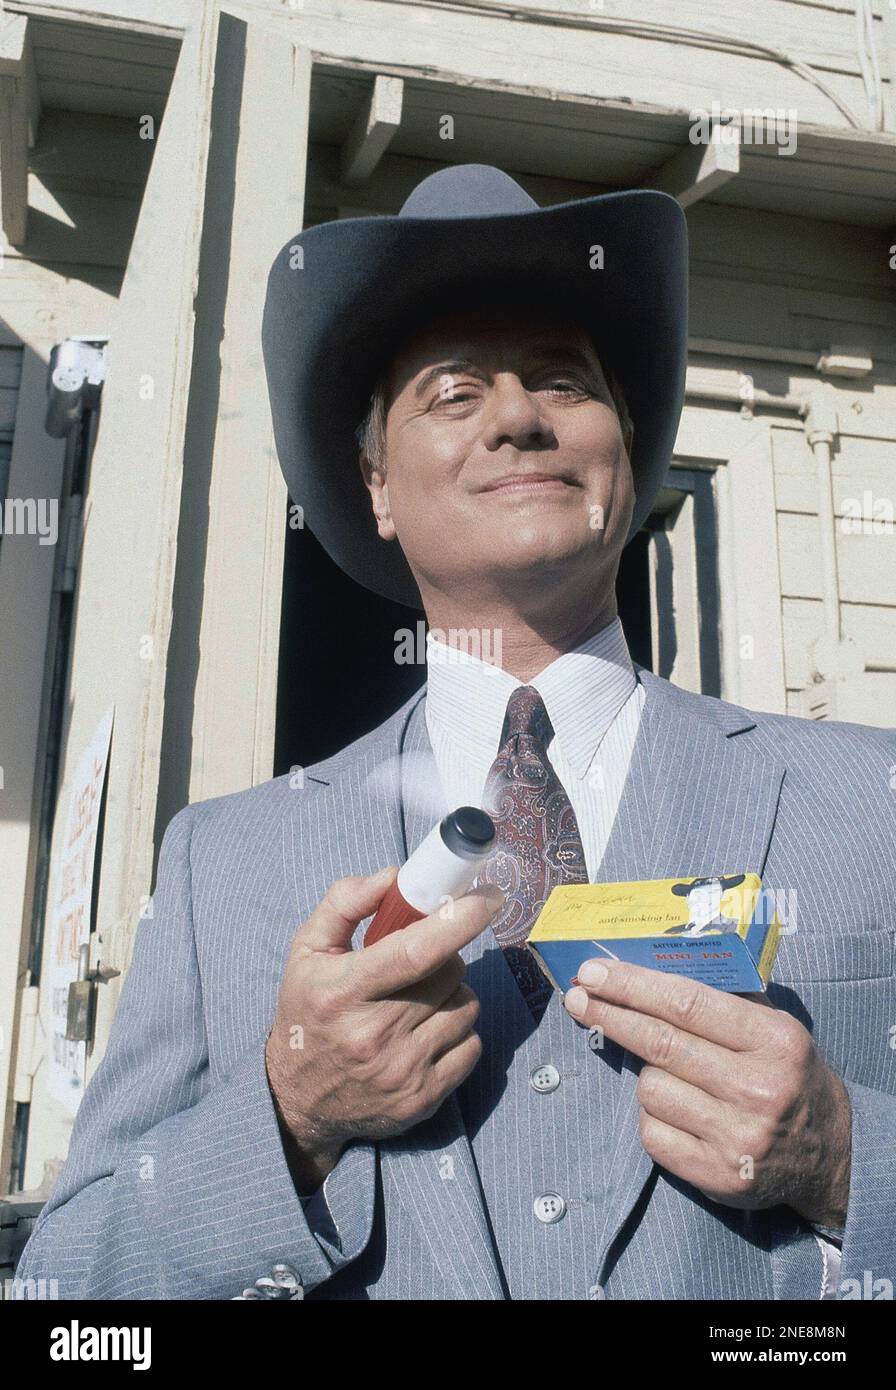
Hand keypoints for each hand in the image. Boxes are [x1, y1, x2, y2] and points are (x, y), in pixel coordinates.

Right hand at [265, 867, 502, 1185]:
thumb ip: (345, 902)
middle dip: (445, 956)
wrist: (297, 1100)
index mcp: (344, 991)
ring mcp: (402, 1070)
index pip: (416, 951)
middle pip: (450, 973)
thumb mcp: (307, 950)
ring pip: (467, 1007)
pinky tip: (426, 1033)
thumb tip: (395, 876)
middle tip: (420, 963)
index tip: (488, 897)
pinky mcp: (424, 1098)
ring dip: (452, 995)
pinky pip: (472, 1046)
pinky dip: (457, 1032)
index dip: (459, 920)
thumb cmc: (307, 1011)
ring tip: (419, 1001)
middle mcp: (374, 1034)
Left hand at [563, 960, 851, 1227]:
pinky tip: (679, 1114)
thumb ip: (724, 999)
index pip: (688, 1003)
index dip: (633, 985)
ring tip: (676, 1077)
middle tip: (578, 997)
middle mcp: (758, 1088)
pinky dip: (654, 1117)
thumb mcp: (776, 1028)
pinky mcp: (717, 1175)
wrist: (830, 1155)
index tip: (595, 971)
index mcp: (775, 1041)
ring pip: (650, 1088)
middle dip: (611, 1014)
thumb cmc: (789, 1075)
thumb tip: (648, 966)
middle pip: (660, 1042)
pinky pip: (652, 1133)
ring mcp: (737, 1137)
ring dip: (647, 1075)